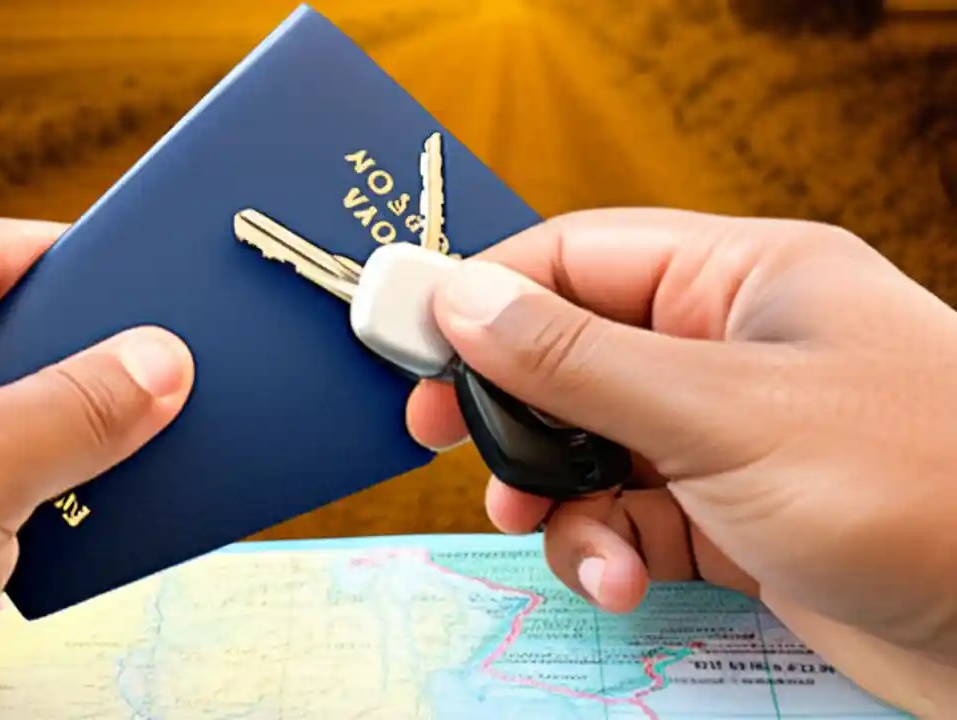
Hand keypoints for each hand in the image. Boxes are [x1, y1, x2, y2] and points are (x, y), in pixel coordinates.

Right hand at [406, 208, 956, 716]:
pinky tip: (621, 582)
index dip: (486, 295)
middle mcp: (726, 348)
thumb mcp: (719, 411)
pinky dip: (606, 550)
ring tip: (548, 530)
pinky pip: (628, 517)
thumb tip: (460, 300)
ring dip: (556, 497)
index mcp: (737, 279)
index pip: (577, 259)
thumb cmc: (904, 483)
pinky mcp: (727, 516)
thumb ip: (577, 359)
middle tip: (444, 442)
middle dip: (511, 408)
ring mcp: (725, 436)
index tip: (409, 344)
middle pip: (570, 356)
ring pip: (588, 447)